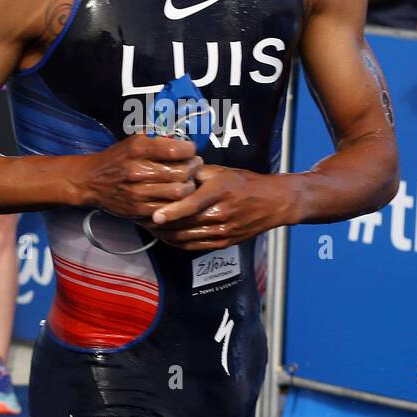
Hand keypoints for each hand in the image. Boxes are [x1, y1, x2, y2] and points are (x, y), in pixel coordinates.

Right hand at [83, 134, 202, 222]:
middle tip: (195, 166)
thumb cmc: (117, 159)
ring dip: (188, 187)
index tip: (191, 151)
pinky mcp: (139, 209)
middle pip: (181, 172)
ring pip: (178, 192)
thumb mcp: (133, 141)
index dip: (189, 150)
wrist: (91, 181)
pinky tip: (177, 196)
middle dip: (193, 169)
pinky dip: (178, 202)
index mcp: (137, 148)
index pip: (174, 149)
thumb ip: (158, 138)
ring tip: (188, 181)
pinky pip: (169, 207)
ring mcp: (138, 192)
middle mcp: (137, 170)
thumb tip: (182, 138)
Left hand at [148, 163, 289, 250]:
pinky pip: (195, 246)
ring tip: (150, 228)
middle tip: (142, 218)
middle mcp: (221, 213)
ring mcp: (223, 231)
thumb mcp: (222, 171)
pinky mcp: (223, 242)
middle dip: (162, 224)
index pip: (192, 204)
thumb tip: (173, 171)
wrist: (273, 203)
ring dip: (166, 234)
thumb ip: (197, 173)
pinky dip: (178, 243)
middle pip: (186, 223)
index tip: (155, 215)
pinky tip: (166, 236)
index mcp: (220, 192)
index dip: (173, 211)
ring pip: (188, 237)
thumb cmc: (245, 183)